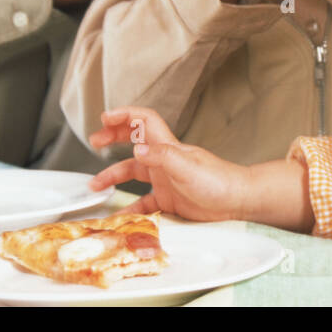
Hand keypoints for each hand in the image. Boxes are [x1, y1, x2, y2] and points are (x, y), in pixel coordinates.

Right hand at [87, 106, 250, 220]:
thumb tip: (136, 149)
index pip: (144, 121)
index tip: (104, 118)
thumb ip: (162, 157)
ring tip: (95, 186)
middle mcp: (164, 160)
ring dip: (114, 177)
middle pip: (134, 141)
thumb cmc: (218, 181)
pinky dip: (129, 208)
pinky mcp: (169, 199)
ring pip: (133, 173)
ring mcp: (166, 179)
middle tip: (94, 140)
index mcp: (168, 147)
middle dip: (113, 137)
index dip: (124, 115)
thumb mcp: (187, 168)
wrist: (237, 202)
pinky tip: (118, 217)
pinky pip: (142, 203)